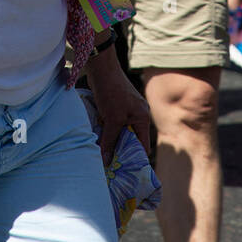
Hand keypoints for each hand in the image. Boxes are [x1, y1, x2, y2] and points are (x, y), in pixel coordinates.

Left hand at [86, 49, 149, 163]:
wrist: (101, 68)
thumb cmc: (111, 92)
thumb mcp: (111, 119)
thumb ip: (109, 140)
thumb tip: (105, 161)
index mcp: (143, 118)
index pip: (142, 146)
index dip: (135, 160)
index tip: (125, 173)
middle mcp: (138, 115)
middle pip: (131, 140)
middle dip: (121, 152)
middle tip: (111, 167)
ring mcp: (127, 110)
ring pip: (121, 132)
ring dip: (112, 141)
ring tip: (103, 155)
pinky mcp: (117, 107)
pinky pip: (114, 124)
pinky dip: (108, 131)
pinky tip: (99, 139)